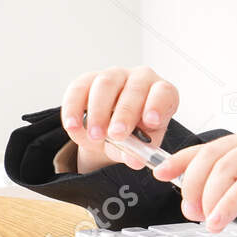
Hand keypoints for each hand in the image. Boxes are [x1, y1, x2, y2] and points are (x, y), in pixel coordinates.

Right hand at [59, 66, 179, 172]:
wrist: (112, 130)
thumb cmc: (135, 133)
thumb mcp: (141, 145)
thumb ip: (138, 151)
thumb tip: (134, 160)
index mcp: (161, 93)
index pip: (163, 92)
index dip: (157, 105)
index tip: (151, 122)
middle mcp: (140, 79)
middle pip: (134, 89)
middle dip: (124, 113)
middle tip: (116, 135)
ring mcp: (114, 76)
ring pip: (106, 84)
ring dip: (98, 111)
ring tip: (95, 136)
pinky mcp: (88, 79)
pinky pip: (79, 88)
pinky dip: (74, 108)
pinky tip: (73, 126)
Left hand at [149, 127, 236, 234]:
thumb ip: (229, 192)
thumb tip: (196, 202)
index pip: (205, 149)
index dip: (179, 161)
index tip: (161, 174)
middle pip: (209, 158)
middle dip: (191, 187)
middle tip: (190, 211)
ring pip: (223, 170)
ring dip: (208, 200)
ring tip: (208, 221)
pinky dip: (227, 206)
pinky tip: (220, 222)